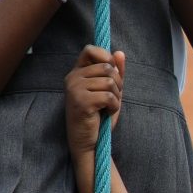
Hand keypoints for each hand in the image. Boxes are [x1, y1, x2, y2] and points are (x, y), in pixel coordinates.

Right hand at [65, 45, 124, 160]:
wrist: (89, 142)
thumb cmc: (98, 117)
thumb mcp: (109, 92)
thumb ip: (115, 73)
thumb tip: (120, 53)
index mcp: (77, 72)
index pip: (90, 50)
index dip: (106, 58)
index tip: (112, 74)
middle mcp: (72, 78)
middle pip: (107, 67)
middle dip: (118, 83)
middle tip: (112, 98)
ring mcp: (74, 89)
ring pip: (110, 82)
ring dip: (116, 97)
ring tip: (108, 107)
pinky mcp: (81, 102)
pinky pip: (109, 96)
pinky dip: (114, 107)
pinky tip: (106, 113)